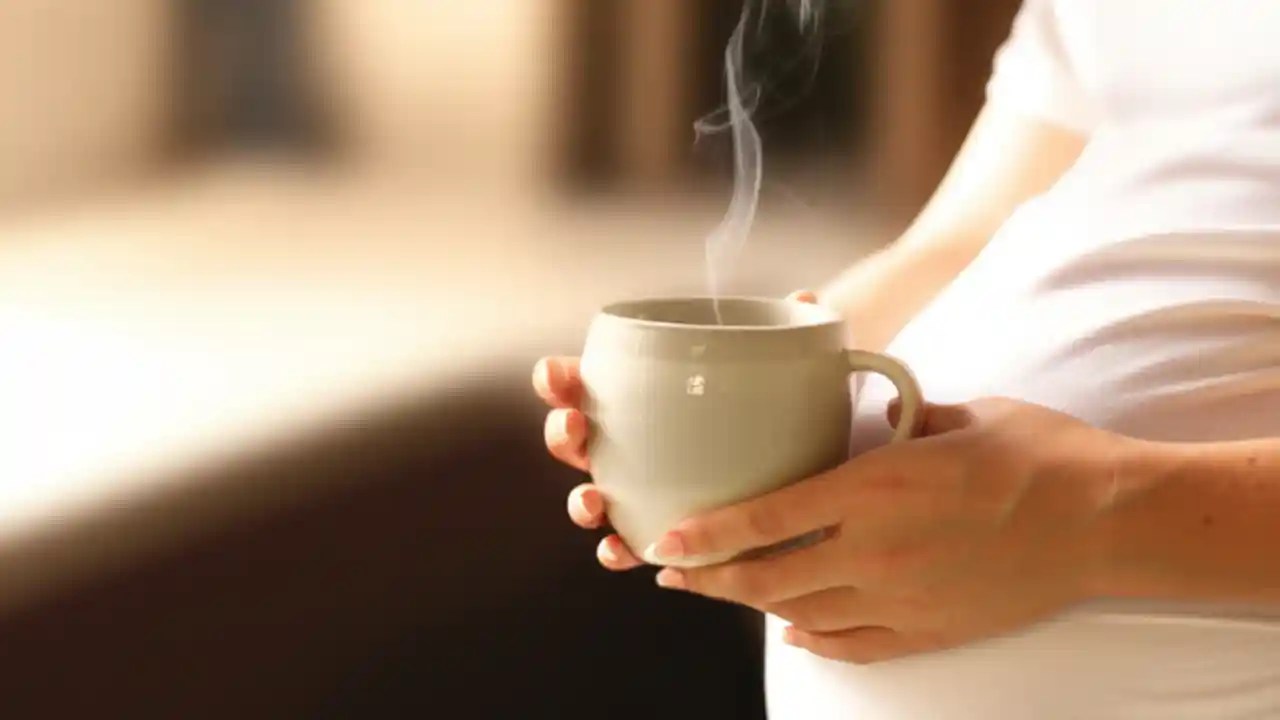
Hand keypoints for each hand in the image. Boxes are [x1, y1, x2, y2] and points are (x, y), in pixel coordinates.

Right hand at [532, 290, 819, 571]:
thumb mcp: (775, 368)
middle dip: (561, 432)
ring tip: (593, 499)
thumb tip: (806, 299)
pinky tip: (622, 550)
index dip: (558, 378)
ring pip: (590, 496)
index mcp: (634, 396)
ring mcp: (634, 490)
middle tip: (576, 427)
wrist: (793, 472)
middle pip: (572, 438)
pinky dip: (617, 550)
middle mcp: (624, 443)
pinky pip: (627, 546)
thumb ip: (785, 331)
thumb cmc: (763, 406)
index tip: (556, 375)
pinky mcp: (656, 531)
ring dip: (581, 500)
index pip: (581, 382)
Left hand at [642, 398, 1130, 663]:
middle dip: (709, 577)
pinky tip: (795, 631)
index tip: (665, 537)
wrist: (1108, 520)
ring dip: (754, 606)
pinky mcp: (931, 630)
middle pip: (767, 578)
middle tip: (673, 572)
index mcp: (875, 487)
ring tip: (724, 592)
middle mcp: (877, 550)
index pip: (766, 517)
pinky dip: (814, 639)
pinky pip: (853, 646)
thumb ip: (894, 420)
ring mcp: (903, 598)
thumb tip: (864, 413)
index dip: (707, 532)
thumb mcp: (956, 414)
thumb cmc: (1038, 454)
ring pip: (801, 616)